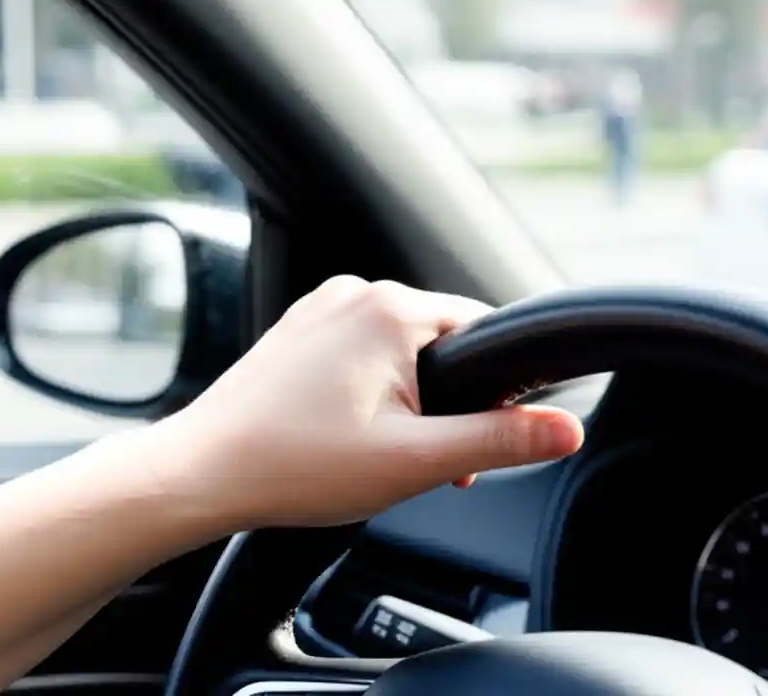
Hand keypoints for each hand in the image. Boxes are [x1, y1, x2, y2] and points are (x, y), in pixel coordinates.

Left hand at [152, 276, 583, 529]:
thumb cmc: (295, 464)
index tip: (470, 440)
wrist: (201, 474)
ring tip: (375, 452)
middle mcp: (356, 292)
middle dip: (447, 403)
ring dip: (410, 401)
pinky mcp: (299, 331)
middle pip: (443, 343)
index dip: (494, 392)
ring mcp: (321, 308)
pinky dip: (371, 392)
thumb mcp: (416, 461)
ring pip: (401, 351)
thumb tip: (567, 430)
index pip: (486, 332)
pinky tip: (346, 435)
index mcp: (392, 308)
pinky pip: (362, 352)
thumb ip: (500, 441)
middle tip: (418, 460)